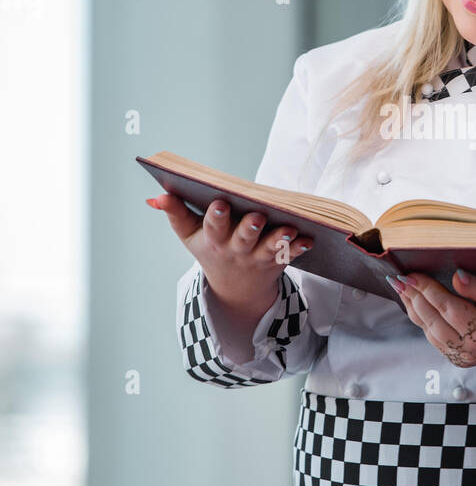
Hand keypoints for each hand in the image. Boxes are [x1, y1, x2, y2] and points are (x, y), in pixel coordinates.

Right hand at [146, 193, 313, 316]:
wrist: (235, 289)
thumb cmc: (211, 249)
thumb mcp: (189, 235)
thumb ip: (175, 212)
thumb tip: (156, 196)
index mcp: (213, 239)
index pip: (212, 227)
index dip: (216, 217)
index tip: (220, 203)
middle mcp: (236, 249)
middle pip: (243, 238)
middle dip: (249, 228)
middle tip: (257, 216)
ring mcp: (258, 257)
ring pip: (269, 248)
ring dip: (279, 239)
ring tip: (289, 230)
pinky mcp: (277, 260)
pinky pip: (290, 255)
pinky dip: (299, 248)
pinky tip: (309, 239)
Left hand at [388, 268, 475, 368]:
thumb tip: (457, 277)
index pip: (446, 307)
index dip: (426, 289)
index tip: (411, 273)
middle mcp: (468, 349)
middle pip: (432, 320)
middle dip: (413, 297)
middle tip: (397, 278)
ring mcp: (461, 357)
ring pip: (428, 331)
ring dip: (413, 308)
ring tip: (402, 289)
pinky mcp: (458, 359)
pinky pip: (433, 338)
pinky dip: (423, 320)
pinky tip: (416, 305)